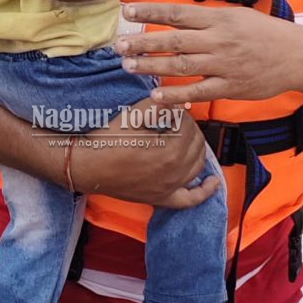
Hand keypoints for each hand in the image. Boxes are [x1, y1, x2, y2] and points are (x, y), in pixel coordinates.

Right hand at [67, 96, 215, 208]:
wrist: (88, 166)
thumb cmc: (108, 140)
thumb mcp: (133, 115)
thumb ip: (160, 106)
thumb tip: (178, 102)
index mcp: (170, 150)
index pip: (189, 126)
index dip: (181, 114)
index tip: (171, 110)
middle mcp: (175, 171)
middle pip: (196, 145)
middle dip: (190, 129)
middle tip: (176, 122)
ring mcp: (170, 187)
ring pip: (198, 166)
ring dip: (197, 150)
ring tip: (188, 139)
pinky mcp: (162, 198)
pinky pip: (190, 199)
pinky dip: (205, 191)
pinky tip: (213, 182)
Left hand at [118, 0, 302, 108]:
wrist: (298, 57)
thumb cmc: (266, 34)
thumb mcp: (237, 16)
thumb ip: (207, 20)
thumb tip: (175, 20)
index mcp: (219, 19)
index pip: (178, 13)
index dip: (150, 12)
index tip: (126, 12)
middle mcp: (219, 40)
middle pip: (174, 40)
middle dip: (143, 42)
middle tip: (119, 45)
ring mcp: (224, 65)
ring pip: (182, 66)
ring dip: (152, 66)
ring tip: (129, 66)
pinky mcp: (231, 87)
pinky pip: (198, 92)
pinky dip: (176, 95)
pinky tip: (157, 96)